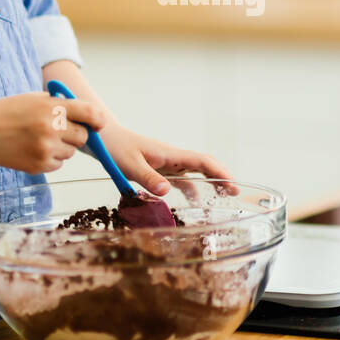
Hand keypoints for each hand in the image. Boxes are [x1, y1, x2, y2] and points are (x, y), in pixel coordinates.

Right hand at [0, 91, 105, 173]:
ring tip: (39, 139)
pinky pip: (58, 164)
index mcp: (52, 107)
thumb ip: (60, 105)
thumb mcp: (35, 99)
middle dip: (75, 134)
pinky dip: (50, 159)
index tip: (98, 124)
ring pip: (70, 152)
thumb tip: (88, 116)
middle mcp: (52, 128)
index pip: (89, 113)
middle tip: (58, 131)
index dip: (97, 119)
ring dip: (61, 147)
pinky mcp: (38, 165)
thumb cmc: (8, 111)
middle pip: (83, 136)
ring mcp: (45, 148)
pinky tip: (32, 150)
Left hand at [94, 124, 237, 196]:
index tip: (232, 183)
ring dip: (209, 184)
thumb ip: (147, 177)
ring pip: (194, 173)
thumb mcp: (130, 164)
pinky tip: (194, 202)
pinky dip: (191, 189)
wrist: (103, 137)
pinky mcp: (159, 169)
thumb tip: (167, 191)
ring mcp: (167, 163)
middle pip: (203, 165)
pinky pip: (180, 180)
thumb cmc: (115, 148)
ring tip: (221, 199)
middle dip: (221, 177)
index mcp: (169, 154)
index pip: (201, 161)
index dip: (219, 171)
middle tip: (235, 193)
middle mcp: (172, 158)